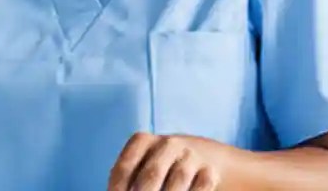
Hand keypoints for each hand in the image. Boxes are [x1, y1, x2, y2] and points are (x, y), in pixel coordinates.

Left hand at [107, 132, 221, 190]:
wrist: (204, 157)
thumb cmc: (160, 166)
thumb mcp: (142, 164)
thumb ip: (128, 180)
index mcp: (142, 141)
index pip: (124, 168)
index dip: (117, 189)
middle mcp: (167, 144)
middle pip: (151, 174)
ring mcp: (190, 155)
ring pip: (178, 179)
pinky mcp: (209, 170)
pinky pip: (202, 185)